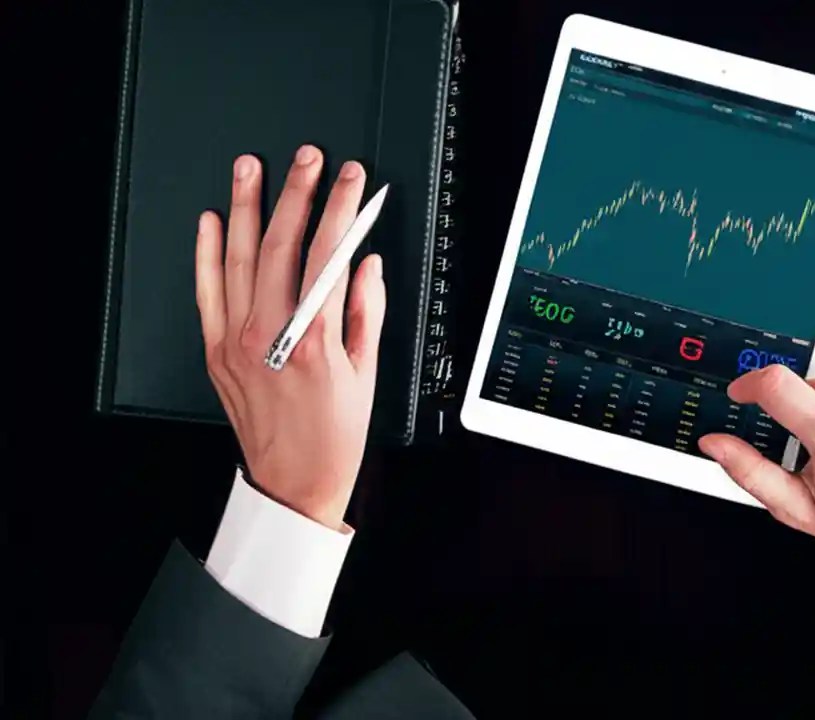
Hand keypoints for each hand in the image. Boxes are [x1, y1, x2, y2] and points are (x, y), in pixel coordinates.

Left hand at [195, 145, 385, 529]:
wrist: (293, 481)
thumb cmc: (334, 435)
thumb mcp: (368, 372)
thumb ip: (367, 312)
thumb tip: (366, 265)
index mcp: (315, 339)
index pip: (329, 255)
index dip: (343, 210)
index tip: (353, 181)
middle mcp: (271, 335)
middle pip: (281, 245)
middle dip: (297, 194)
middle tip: (307, 159)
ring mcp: (237, 341)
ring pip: (239, 258)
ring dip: (246, 208)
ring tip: (250, 169)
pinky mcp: (216, 351)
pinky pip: (207, 291)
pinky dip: (206, 253)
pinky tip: (211, 222)